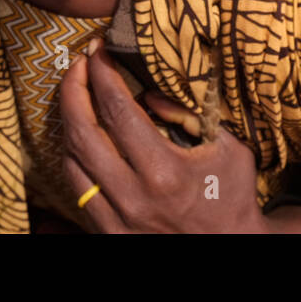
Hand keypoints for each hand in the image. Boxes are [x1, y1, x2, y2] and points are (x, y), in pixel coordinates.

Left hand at [58, 42, 269, 232]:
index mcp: (165, 172)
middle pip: (82, 133)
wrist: (233, 250)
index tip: (98, 51)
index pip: (118, 111)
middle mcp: (133, 197)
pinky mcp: (108, 234)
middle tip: (77, 64)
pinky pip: (77, 189)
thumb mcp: (228, 150)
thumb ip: (190, 116)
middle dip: (72, 90)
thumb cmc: (232, 197)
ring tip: (76, 94)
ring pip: (71, 162)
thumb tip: (149, 93)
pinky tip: (81, 136)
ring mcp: (117, 220)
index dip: (103, 75)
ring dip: (68, 122)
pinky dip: (73, 156)